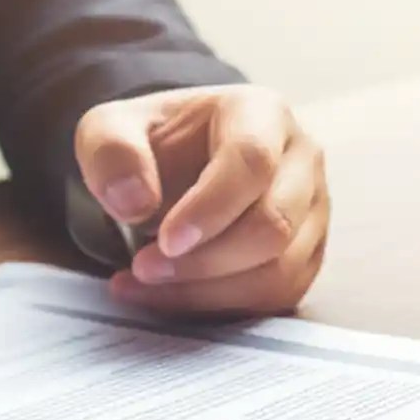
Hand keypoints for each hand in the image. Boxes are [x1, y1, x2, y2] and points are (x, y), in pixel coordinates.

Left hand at [75, 85, 328, 316]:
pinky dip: (220, 305)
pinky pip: (277, 297)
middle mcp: (301, 159)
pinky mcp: (305, 255)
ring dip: (209, 290)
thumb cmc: (150, 145)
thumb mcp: (109, 130)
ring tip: (147, 283)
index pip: (252, 161)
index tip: (165, 241)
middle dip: (205, 260)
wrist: (172, 168)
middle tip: (144, 267)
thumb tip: (134, 203)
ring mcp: (310, 210)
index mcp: (260, 113)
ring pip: (280, 270)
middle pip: (274, 224)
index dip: (211, 208)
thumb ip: (111, 153)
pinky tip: (170, 297)